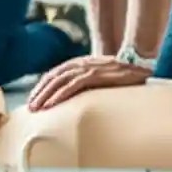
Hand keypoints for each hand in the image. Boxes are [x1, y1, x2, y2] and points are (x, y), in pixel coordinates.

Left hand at [27, 56, 152, 110]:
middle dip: (39, 92)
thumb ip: (86, 83)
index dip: (42, 87)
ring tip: (36, 108)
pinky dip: (59, 95)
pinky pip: (72, 85)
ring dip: (45, 95)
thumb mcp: (100, 77)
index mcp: (80, 63)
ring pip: (59, 80)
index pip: (55, 74)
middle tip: (30, 107)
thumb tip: (75, 98)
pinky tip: (52, 104)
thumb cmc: (122, 77)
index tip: (33, 100)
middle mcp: (81, 63)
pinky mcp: (95, 74)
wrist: (141, 68)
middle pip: (53, 76)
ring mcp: (88, 68)